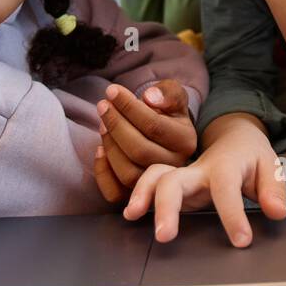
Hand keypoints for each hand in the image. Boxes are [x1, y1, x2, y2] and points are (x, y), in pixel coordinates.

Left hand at [92, 80, 196, 202]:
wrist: (166, 133)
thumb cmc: (166, 111)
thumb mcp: (172, 95)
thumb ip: (168, 92)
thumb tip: (150, 97)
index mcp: (186, 141)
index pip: (154, 126)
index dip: (129, 107)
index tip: (112, 90)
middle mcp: (174, 167)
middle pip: (139, 150)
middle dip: (116, 125)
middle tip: (102, 105)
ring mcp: (156, 184)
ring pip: (128, 173)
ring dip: (110, 146)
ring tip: (102, 124)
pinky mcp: (137, 195)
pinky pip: (115, 193)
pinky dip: (103, 173)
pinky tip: (99, 150)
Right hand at [121, 113, 285, 246]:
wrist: (235, 135)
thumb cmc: (251, 156)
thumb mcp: (271, 168)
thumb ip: (273, 190)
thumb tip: (276, 212)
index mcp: (225, 166)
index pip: (226, 189)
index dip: (233, 215)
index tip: (242, 241)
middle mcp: (198, 170)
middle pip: (175, 180)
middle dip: (167, 206)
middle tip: (165, 237)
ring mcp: (183, 176)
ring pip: (155, 177)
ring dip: (142, 195)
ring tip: (133, 216)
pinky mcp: (174, 183)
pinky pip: (150, 183)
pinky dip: (138, 195)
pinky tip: (130, 214)